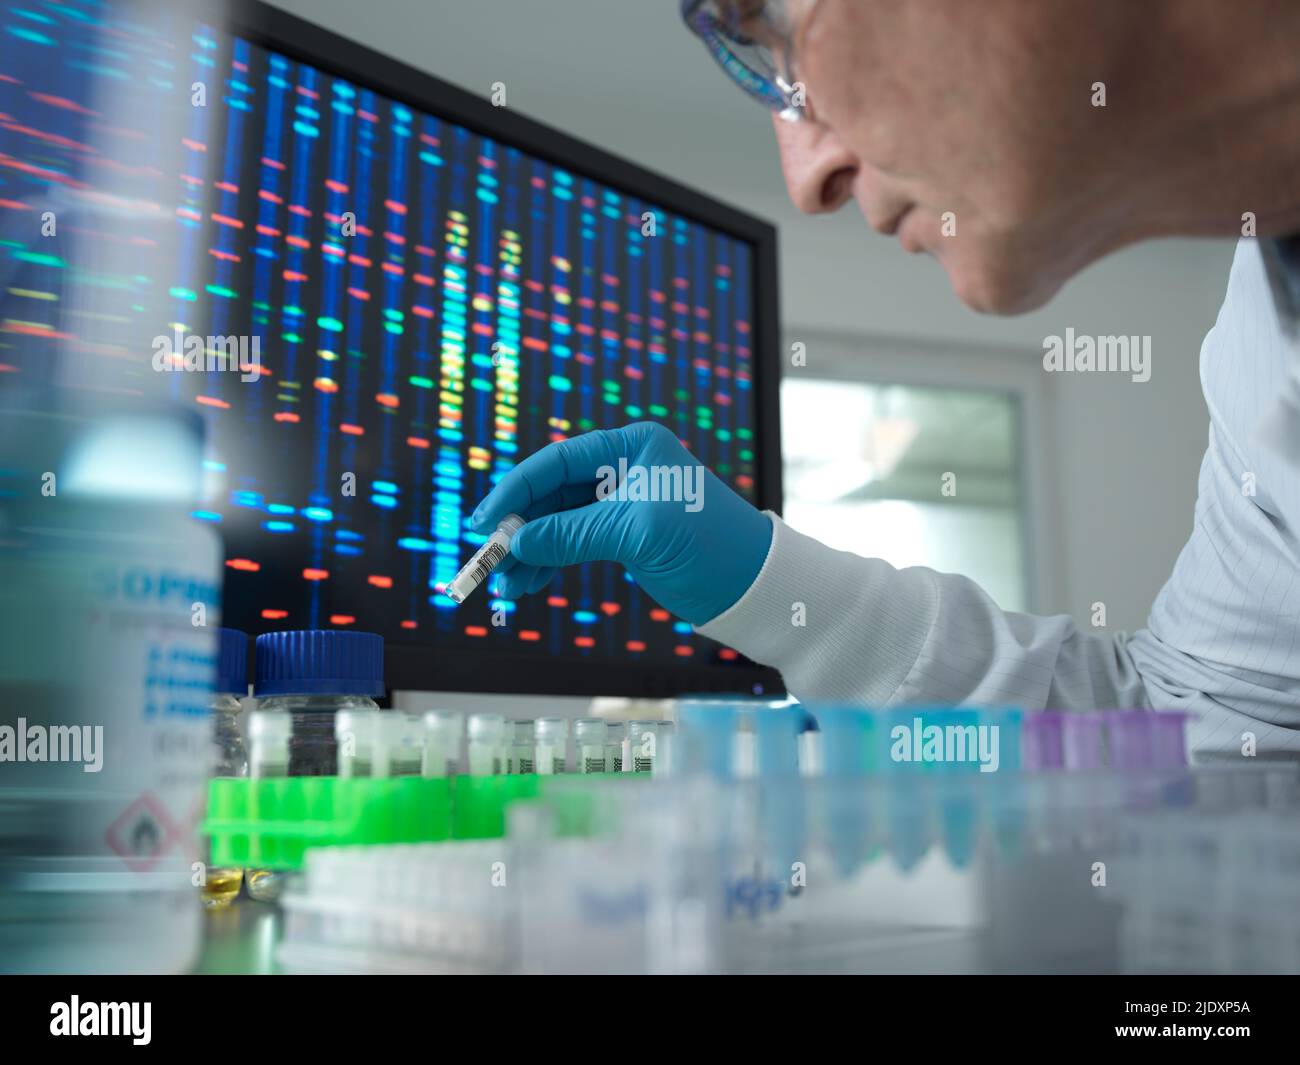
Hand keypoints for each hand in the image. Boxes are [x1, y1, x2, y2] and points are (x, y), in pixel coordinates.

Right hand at [470, 422, 772, 625]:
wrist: (752, 584)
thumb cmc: (708, 544)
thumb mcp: (636, 533)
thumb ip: (572, 534)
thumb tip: (516, 542)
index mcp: (631, 447)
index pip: (557, 462)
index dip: (516, 491)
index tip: (484, 521)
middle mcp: (623, 468)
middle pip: (552, 493)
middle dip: (519, 528)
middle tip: (489, 559)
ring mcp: (620, 503)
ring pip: (558, 523)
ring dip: (530, 552)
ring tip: (506, 585)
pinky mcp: (622, 536)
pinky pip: (572, 543)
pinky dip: (549, 563)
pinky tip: (528, 584)